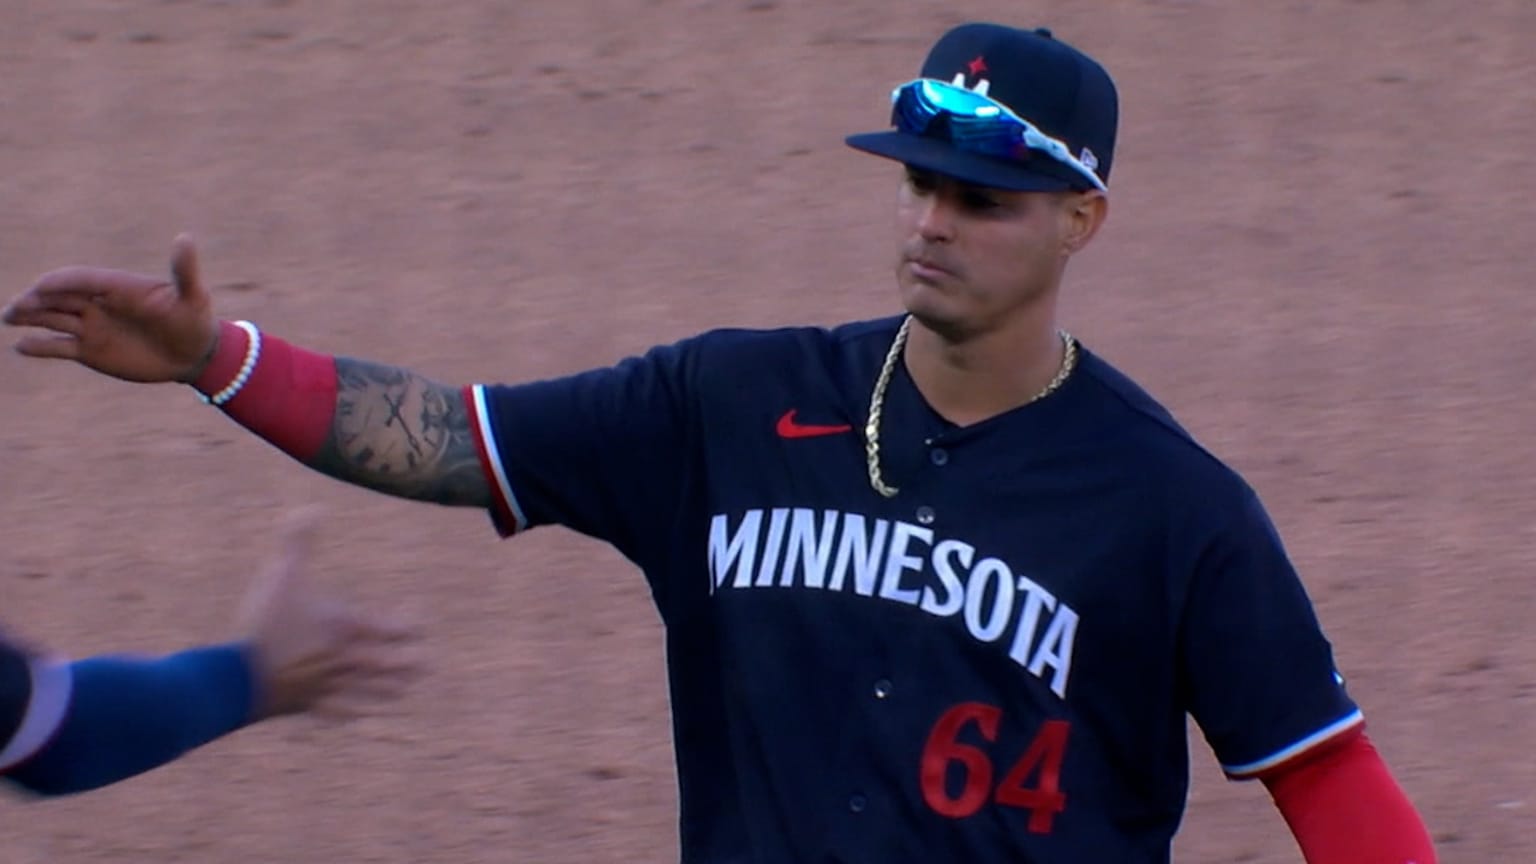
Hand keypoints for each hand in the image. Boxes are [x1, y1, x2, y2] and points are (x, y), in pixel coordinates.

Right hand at [2, 233, 218, 382]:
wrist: (195, 355)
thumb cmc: (195, 322)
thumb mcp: (192, 297)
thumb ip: (184, 271)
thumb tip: (185, 238)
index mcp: (118, 286)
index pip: (82, 279)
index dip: (62, 282)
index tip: (42, 287)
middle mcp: (99, 303)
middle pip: (59, 297)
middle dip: (35, 299)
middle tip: (14, 307)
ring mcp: (91, 326)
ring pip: (52, 318)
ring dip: (29, 317)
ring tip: (7, 318)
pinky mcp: (90, 349)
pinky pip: (58, 346)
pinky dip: (39, 346)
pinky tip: (20, 347)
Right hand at [236, 508, 419, 720]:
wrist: (236, 679)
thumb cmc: (264, 624)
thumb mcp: (281, 574)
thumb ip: (297, 539)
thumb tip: (312, 507)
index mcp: (351, 629)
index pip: (402, 629)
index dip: (415, 621)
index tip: (414, 611)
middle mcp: (351, 661)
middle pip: (400, 667)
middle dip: (416, 662)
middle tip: (425, 659)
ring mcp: (333, 688)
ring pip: (379, 695)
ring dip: (395, 689)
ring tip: (404, 686)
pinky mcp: (312, 708)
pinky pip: (344, 714)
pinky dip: (356, 711)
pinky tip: (359, 711)